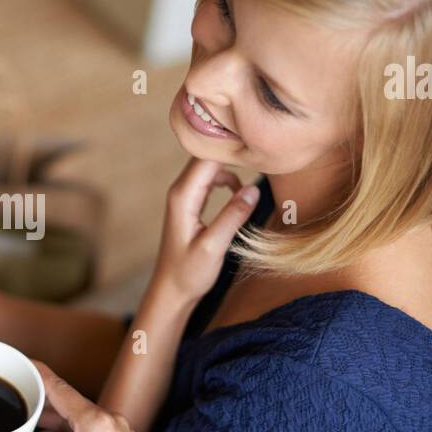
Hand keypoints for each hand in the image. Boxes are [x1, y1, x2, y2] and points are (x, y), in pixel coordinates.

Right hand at [0, 361, 168, 431]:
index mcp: (94, 421)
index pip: (56, 385)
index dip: (32, 372)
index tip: (14, 363)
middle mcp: (110, 421)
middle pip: (65, 401)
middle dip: (36, 402)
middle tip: (9, 397)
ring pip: (76, 418)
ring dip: (50, 421)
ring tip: (22, 424)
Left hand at [153, 159, 258, 305]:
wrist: (172, 290)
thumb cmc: (189, 272)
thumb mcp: (214, 247)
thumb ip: (232, 217)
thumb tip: (253, 190)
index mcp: (183, 196)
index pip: (206, 157)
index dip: (229, 146)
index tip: (253, 141)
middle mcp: (180, 190)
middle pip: (206, 156)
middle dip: (230, 150)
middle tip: (259, 149)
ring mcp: (184, 196)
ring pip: (208, 165)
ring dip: (230, 164)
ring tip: (255, 168)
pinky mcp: (190, 203)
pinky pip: (208, 178)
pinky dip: (225, 177)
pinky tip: (239, 190)